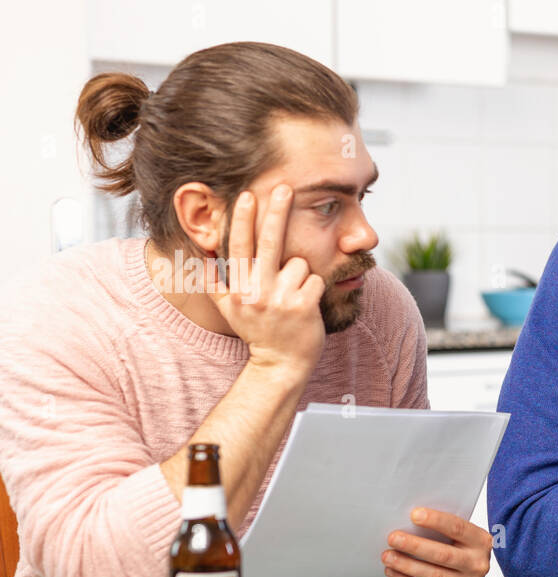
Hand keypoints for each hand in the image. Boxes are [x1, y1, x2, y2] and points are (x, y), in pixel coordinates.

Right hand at [212, 184, 325, 374]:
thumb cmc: (258, 332)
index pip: (239, 246)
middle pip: (268, 242)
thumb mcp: (229, 310)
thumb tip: (198, 257)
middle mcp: (256, 291)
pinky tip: (306, 305)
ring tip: (293, 295)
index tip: (247, 195)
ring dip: (301, 275)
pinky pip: (316, 280)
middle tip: (283, 187)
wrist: (280, 365)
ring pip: (299, 263)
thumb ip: (214, 284)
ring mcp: (279, 299)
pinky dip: (315, 288)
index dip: (243, 219)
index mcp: (237, 288)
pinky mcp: (302, 307)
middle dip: (275, 212)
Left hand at [382, 508, 492, 576]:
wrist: (473, 567)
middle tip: (393, 538)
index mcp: (481, 541)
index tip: (414, 515)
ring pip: (434, 575)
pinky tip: (394, 571)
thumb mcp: (459, 532)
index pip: (458, 528)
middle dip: (415, 546)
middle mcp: (478, 563)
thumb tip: (408, 521)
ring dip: (407, 566)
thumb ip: (441, 527)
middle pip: (444, 555)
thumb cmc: (460, 544)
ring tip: (388, 556)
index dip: (436, 521)